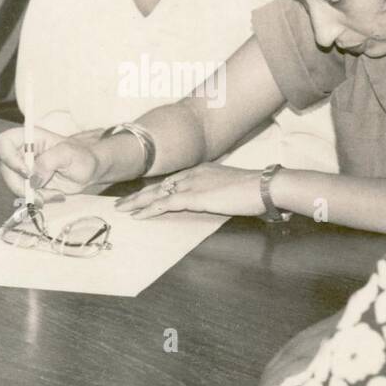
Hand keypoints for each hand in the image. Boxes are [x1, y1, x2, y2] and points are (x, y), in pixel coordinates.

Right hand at [0, 125, 103, 197]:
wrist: (89, 170)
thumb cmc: (81, 156)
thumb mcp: (69, 154)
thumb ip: (49, 162)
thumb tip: (33, 178)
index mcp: (29, 138)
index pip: (3, 142)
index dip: (8, 158)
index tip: (27, 172)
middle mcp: (22, 153)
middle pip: (5, 169)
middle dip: (21, 185)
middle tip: (40, 192)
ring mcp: (23, 169)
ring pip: (13, 185)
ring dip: (32, 194)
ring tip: (54, 194)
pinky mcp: (29, 184)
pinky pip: (24, 195)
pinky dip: (37, 199)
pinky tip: (54, 195)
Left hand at [115, 162, 266, 219]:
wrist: (264, 186)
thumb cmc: (254, 190)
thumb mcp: (230, 188)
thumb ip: (216, 192)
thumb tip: (212, 200)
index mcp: (201, 170)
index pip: (171, 180)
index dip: (154, 189)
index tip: (140, 195)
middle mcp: (193, 174)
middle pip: (159, 185)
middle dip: (139, 195)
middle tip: (122, 203)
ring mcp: (192, 184)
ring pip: (157, 193)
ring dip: (138, 202)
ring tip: (122, 209)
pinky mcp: (195, 197)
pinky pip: (166, 204)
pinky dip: (150, 210)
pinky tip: (139, 215)